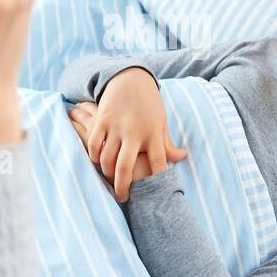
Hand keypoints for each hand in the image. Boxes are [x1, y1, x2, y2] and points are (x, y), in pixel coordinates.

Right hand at [68, 78, 185, 200]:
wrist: (131, 78)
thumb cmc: (149, 103)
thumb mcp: (161, 121)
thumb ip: (167, 142)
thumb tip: (182, 157)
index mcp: (153, 133)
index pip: (158, 161)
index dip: (157, 178)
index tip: (155, 193)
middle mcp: (135, 131)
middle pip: (126, 167)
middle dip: (123, 187)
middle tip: (123, 198)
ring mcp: (117, 126)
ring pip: (107, 158)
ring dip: (107, 172)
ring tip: (110, 177)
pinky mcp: (102, 120)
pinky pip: (94, 144)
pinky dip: (94, 156)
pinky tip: (98, 160)